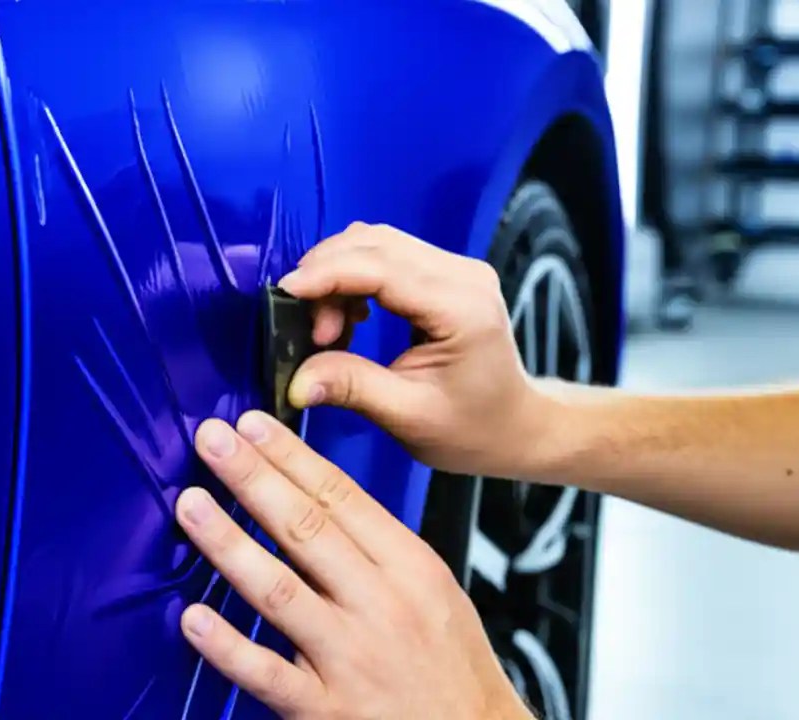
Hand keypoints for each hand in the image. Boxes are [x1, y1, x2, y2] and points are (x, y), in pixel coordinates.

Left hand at [175, 411, 531, 718]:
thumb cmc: (452, 664)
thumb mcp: (432, 587)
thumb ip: (376, 545)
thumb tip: (313, 495)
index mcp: (408, 566)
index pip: (340, 496)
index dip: (290, 456)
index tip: (250, 425)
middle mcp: (380, 605)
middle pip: (306, 529)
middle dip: (253, 478)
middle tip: (211, 439)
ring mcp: (350, 657)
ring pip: (279, 590)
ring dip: (229, 543)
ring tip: (191, 505)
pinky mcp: (326, 708)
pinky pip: (267, 672)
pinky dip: (227, 645)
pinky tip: (193, 617)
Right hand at [279, 222, 555, 479]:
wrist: (515, 427)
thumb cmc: (470, 429)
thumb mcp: (407, 417)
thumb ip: (351, 388)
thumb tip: (295, 379)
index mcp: (461, 307)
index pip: (382, 268)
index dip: (327, 274)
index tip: (283, 293)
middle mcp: (462, 274)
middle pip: (375, 244)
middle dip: (326, 274)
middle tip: (308, 331)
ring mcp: (457, 268)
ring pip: (376, 243)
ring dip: (337, 274)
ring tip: (328, 331)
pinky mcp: (445, 273)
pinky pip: (386, 255)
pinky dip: (353, 277)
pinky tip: (348, 318)